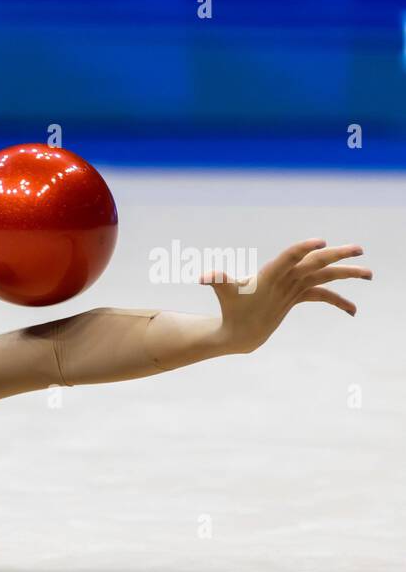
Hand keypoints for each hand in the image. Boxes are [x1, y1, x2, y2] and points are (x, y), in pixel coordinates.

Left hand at [201, 239, 371, 353]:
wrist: (236, 328)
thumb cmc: (230, 308)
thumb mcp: (226, 294)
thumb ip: (217, 281)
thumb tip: (202, 276)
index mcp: (271, 272)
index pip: (289, 256)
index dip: (304, 248)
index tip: (322, 242)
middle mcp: (286, 276)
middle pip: (314, 262)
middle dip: (336, 255)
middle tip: (357, 249)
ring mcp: (294, 286)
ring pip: (324, 276)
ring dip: (346, 274)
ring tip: (369, 273)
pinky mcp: (298, 298)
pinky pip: (322, 297)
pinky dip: (337, 302)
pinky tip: (353, 311)